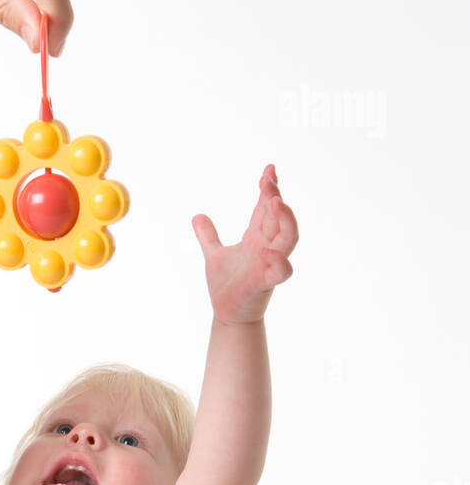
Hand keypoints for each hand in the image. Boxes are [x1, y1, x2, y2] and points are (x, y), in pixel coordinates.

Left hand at [191, 165, 298, 324]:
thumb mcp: (214, 255)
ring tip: (275, 202)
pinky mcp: (264, 283)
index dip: (268, 189)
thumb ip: (208, 236)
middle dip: (275, 197)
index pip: (266, 208)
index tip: (268, 169)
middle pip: (278, 217)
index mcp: (257, 238)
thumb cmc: (226, 286)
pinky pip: (279, 273)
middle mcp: (267, 247)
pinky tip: (275, 257)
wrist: (227, 314)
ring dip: (285, 220)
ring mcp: (269, 264)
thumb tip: (197, 217)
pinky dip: (280, 266)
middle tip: (267, 180)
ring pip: (287, 238)